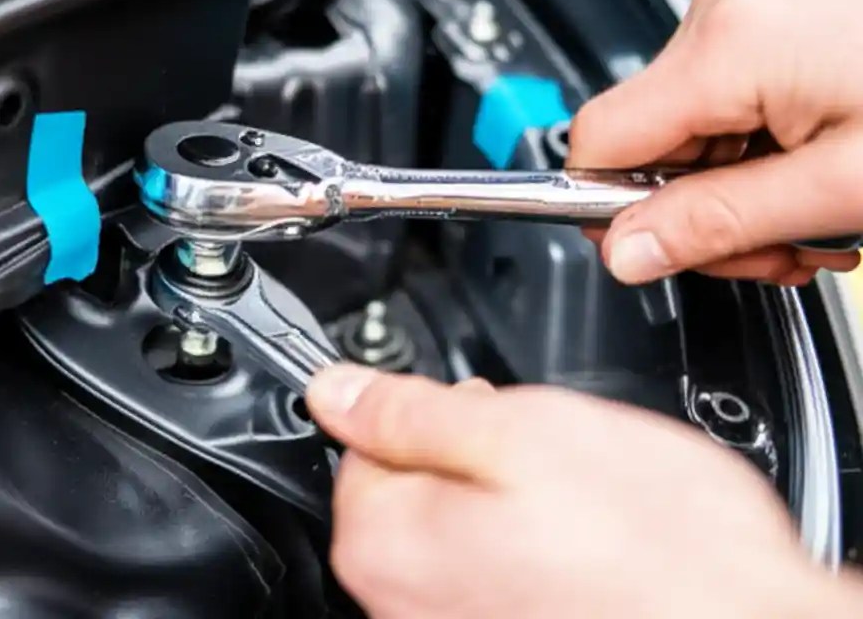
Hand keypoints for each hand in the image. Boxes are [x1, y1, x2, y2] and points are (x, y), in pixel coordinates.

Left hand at [308, 365, 862, 617]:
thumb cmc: (652, 545)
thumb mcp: (518, 431)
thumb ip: (408, 410)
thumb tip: (335, 390)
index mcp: (384, 542)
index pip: (360, 446)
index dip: (427, 411)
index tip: (476, 405)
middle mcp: (400, 602)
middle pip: (408, 493)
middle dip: (470, 459)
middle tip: (545, 455)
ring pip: (459, 532)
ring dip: (507, 505)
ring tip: (579, 505)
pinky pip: (495, 575)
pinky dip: (533, 552)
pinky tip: (587, 547)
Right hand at [568, 0, 862, 284]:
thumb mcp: (841, 191)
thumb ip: (717, 225)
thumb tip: (627, 251)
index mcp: (731, 43)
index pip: (599, 141)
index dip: (617, 210)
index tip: (661, 250)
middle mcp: (729, 3)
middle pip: (650, 138)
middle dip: (703, 207)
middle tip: (778, 245)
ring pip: (691, 122)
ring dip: (739, 183)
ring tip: (815, 208)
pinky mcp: (776, 4)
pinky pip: (728, 90)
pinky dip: (761, 142)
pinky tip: (816, 166)